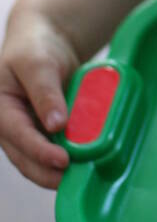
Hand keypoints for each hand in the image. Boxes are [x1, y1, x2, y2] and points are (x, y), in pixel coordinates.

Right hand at [0, 9, 79, 189]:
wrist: (42, 42)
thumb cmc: (34, 48)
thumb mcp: (38, 64)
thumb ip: (45, 93)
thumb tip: (56, 125)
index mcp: (0, 109)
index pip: (19, 136)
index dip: (40, 152)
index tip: (63, 161)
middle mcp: (9, 127)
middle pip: (25, 158)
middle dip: (48, 172)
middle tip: (74, 180)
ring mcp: (25, 133)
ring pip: (37, 162)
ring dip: (56, 173)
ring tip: (81, 177)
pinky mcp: (42, 135)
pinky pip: (52, 151)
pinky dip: (65, 161)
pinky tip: (84, 165)